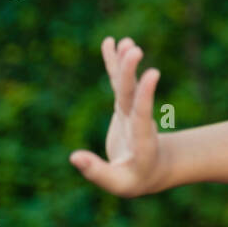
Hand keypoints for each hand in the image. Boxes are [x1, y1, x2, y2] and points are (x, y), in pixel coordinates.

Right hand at [69, 36, 165, 196]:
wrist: (154, 168)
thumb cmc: (135, 179)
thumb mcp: (120, 184)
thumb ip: (98, 172)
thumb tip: (74, 157)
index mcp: (142, 140)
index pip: (144, 114)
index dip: (146, 95)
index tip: (152, 73)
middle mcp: (138, 121)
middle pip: (133, 94)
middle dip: (131, 73)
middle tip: (134, 49)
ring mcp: (131, 111)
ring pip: (126, 85)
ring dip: (125, 64)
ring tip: (126, 42)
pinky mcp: (123, 107)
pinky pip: (117, 82)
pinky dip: (114, 64)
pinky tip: (111, 43)